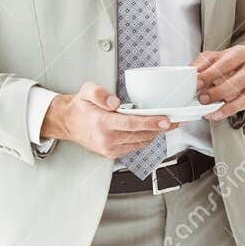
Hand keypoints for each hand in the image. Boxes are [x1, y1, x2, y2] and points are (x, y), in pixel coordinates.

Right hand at [42, 82, 177, 158]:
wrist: (68, 123)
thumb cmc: (80, 107)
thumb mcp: (86, 91)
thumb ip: (99, 93)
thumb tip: (114, 101)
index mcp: (101, 123)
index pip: (131, 124)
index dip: (151, 123)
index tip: (167, 120)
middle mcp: (106, 138)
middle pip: (141, 134)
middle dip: (160, 128)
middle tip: (176, 120)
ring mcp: (109, 148)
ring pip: (140, 142)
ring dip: (155, 134)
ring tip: (167, 124)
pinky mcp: (112, 154)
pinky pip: (135, 147)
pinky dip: (145, 139)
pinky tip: (151, 131)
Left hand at [193, 45, 244, 120]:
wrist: (240, 67)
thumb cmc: (224, 62)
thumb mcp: (211, 58)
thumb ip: (201, 65)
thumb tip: (192, 75)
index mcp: (241, 53)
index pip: (227, 63)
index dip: (211, 74)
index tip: (198, 83)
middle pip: (238, 81)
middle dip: (218, 92)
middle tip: (203, 98)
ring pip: (243, 95)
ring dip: (224, 104)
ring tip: (209, 109)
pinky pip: (244, 105)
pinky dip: (229, 111)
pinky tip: (216, 113)